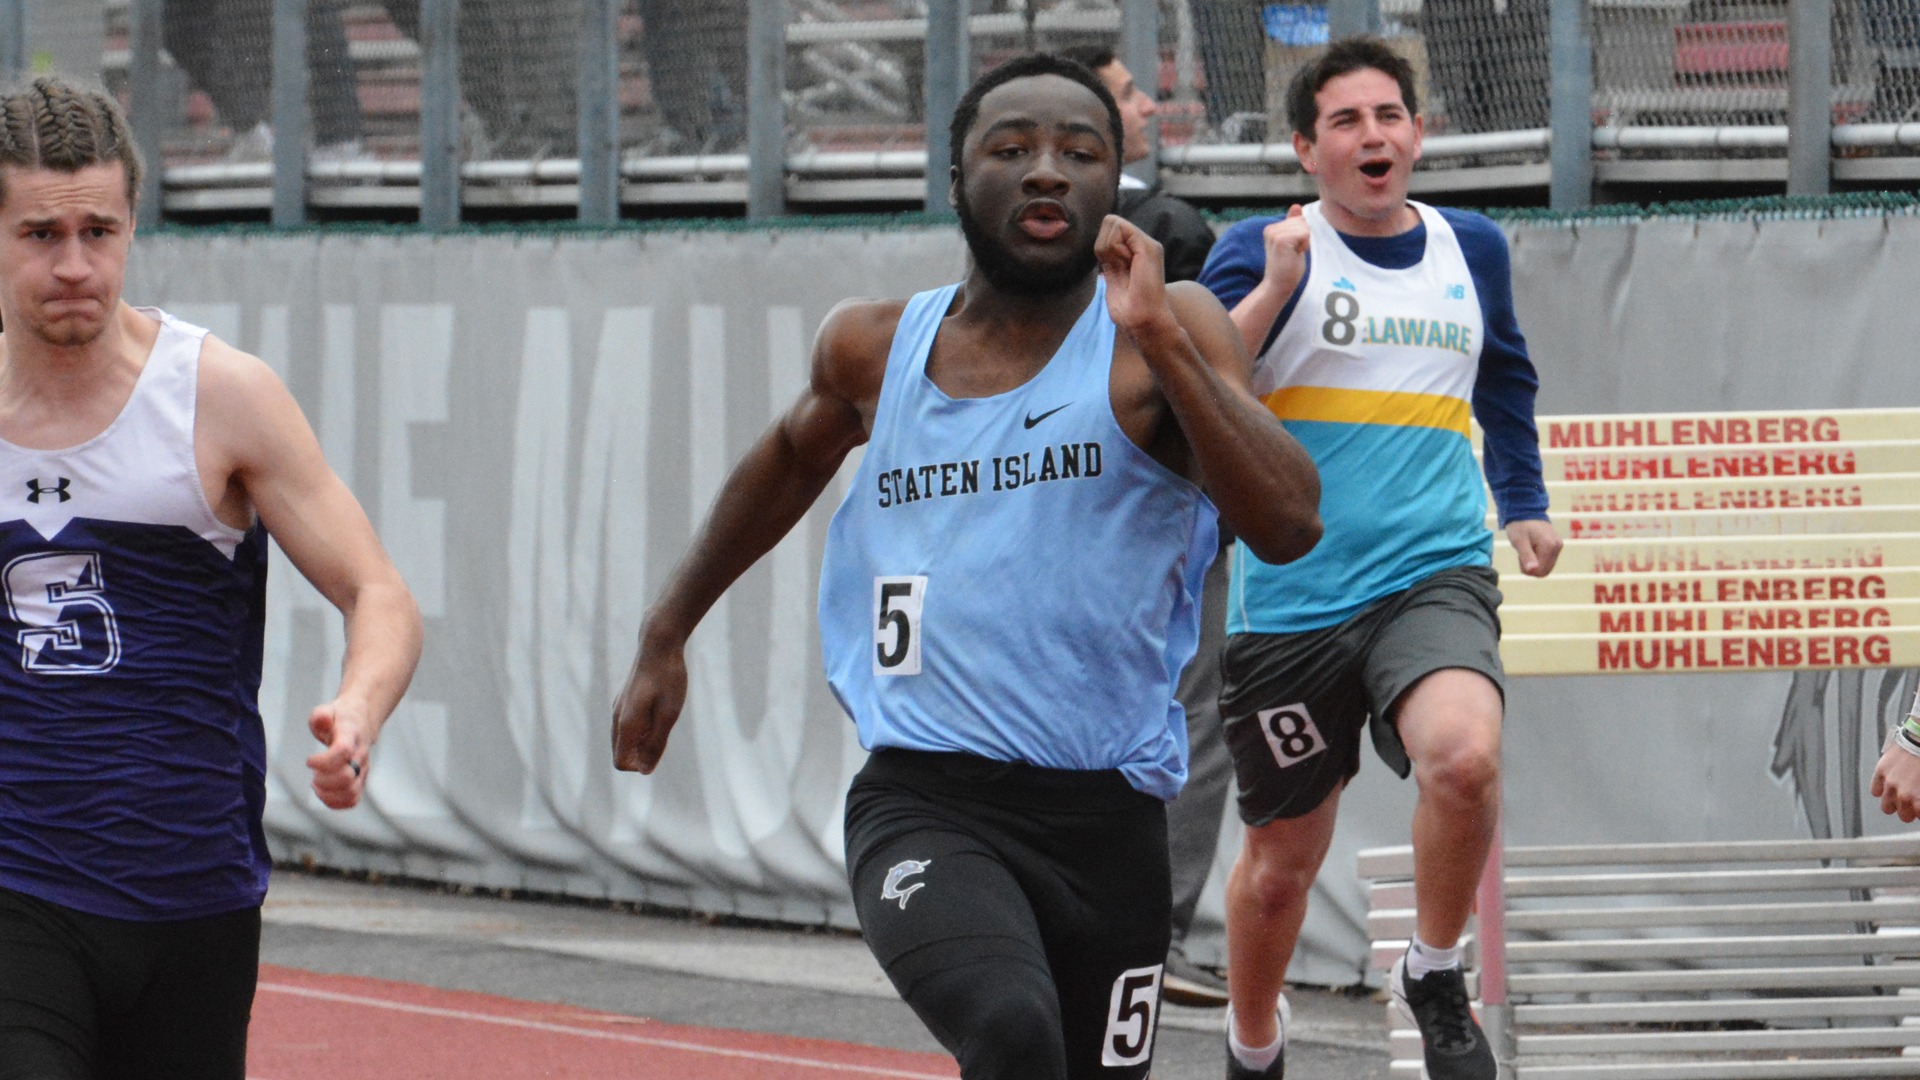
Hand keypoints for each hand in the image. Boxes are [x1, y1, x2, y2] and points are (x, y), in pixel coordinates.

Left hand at [307, 702, 371, 809]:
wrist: (360, 722)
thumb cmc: (338, 719)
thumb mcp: (327, 710)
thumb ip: (321, 716)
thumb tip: (323, 721)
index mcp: (351, 735)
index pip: (343, 751)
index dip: (323, 761)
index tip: (309, 761)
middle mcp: (360, 754)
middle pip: (347, 777)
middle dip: (324, 780)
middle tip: (314, 774)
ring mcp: (362, 769)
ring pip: (351, 793)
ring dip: (328, 794)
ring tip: (316, 784)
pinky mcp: (360, 780)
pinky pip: (352, 800)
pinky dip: (334, 802)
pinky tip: (322, 792)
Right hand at [611, 637, 688, 773]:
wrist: (659, 643)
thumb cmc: (668, 679)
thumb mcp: (668, 715)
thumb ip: (655, 743)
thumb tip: (645, 771)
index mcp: (625, 724)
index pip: (621, 763)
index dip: (641, 764)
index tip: (660, 745)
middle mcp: (616, 717)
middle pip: (621, 753)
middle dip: (641, 753)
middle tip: (664, 730)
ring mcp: (618, 707)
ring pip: (623, 738)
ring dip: (641, 739)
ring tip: (662, 718)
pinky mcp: (624, 698)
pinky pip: (627, 725)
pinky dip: (641, 727)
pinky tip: (658, 708)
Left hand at [1096, 214, 1176, 341]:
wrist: (1142, 320)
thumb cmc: (1128, 308)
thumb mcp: (1113, 276)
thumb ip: (1109, 260)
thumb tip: (1100, 247)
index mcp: (1135, 252)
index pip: (1109, 230)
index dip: (1102, 248)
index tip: (1111, 269)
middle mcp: (1142, 244)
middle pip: (1110, 222)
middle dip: (1104, 244)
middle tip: (1116, 267)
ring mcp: (1147, 243)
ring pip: (1112, 222)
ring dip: (1108, 247)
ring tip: (1123, 268)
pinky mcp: (1147, 245)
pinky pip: (1119, 229)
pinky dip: (1113, 247)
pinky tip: (1124, 264)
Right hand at [1260, 205, 1310, 296]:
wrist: (1279, 285)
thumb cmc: (1287, 267)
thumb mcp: (1292, 241)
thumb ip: (1293, 224)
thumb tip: (1296, 205)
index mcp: (1271, 228)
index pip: (1299, 220)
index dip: (1301, 235)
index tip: (1291, 250)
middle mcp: (1270, 228)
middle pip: (1302, 221)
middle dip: (1303, 237)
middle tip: (1292, 254)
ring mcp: (1275, 233)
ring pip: (1304, 227)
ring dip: (1303, 242)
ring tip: (1292, 255)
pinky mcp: (1281, 240)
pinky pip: (1304, 233)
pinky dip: (1304, 245)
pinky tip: (1294, 255)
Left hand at [1506, 518, 1561, 577]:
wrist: (1525, 510)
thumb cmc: (1519, 525)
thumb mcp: (1519, 541)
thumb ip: (1526, 556)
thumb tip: (1532, 570)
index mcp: (1550, 546)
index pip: (1541, 572)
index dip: (1528, 569)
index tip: (1521, 556)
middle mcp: (1558, 546)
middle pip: (1545, 571)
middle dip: (1531, 567)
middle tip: (1523, 553)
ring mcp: (1558, 546)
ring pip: (1546, 566)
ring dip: (1534, 562)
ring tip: (1527, 548)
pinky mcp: (1556, 545)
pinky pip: (1547, 560)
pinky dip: (1538, 558)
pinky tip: (1532, 547)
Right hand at [1873, 743, 1919, 822]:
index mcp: (1918, 798)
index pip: (1919, 816)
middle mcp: (1903, 794)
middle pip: (1903, 816)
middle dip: (1910, 811)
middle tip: (1915, 803)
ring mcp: (1890, 783)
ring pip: (1887, 807)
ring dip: (1895, 804)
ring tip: (1902, 796)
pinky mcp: (1881, 771)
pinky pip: (1875, 791)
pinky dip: (1882, 791)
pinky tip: (1891, 786)